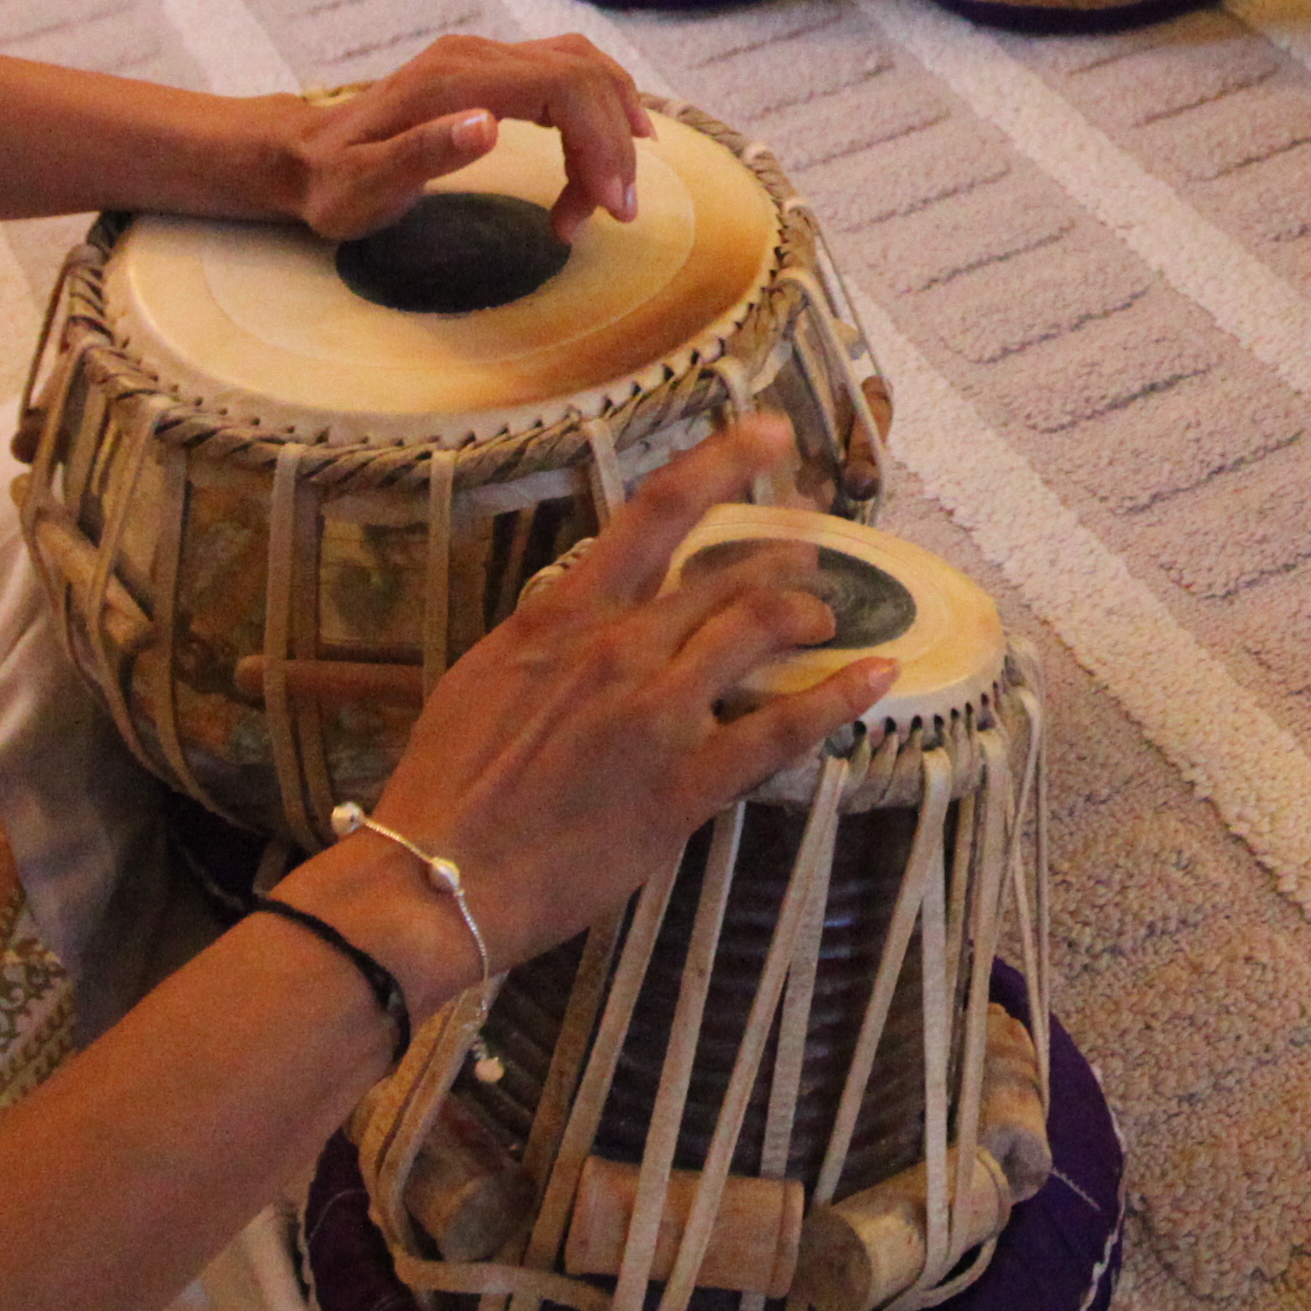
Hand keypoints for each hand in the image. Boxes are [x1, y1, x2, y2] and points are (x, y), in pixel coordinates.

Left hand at [272, 32, 649, 236]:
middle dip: (613, 145)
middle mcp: (476, 54)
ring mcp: (484, 56)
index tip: (607, 206)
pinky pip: (566, 72)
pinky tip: (609, 141)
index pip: (564, 88)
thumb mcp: (366, 185)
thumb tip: (488, 126)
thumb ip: (425, 153)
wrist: (304, 156)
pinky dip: (598, 107)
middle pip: (583, 77)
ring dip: (611, 125)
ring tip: (612, 189)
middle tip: (614, 213)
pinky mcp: (490, 68)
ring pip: (582, 68)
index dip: (601, 142)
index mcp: (454, 79)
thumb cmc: (335, 184)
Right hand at [332, 416, 885, 992]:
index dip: (721, 461)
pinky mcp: (684, 784)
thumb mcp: (486, 678)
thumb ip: (549, 639)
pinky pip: (782, 728)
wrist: (434, 876)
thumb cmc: (446, 785)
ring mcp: (657, 713)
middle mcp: (619, 648)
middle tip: (812, 553)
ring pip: (761, 627)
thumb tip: (585, 612)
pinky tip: (876, 678)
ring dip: (808, 612)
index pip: (655, 512)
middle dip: (785, 555)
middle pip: (728, 574)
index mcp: (563, 617)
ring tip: (828, 620)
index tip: (768, 433)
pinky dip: (838, 697)